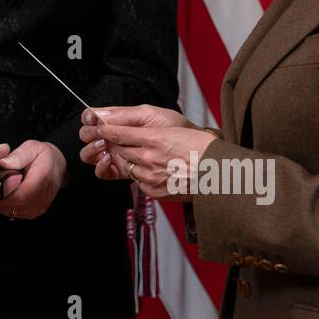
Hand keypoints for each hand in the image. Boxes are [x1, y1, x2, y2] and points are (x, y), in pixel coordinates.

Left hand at [0, 139, 65, 220]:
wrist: (58, 167)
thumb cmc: (45, 157)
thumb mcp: (32, 148)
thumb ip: (18, 156)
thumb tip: (2, 163)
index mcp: (41, 180)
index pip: (19, 194)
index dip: (0, 195)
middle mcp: (40, 198)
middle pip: (11, 205)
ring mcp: (36, 208)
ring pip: (10, 211)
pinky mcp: (31, 212)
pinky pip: (12, 212)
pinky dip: (0, 207)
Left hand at [78, 104, 216, 199]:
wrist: (217, 173)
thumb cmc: (200, 148)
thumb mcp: (174, 129)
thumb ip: (149, 130)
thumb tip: (131, 130)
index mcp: (154, 138)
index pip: (119, 133)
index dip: (107, 130)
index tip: (101, 128)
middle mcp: (149, 158)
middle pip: (120, 150)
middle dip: (120, 146)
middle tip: (125, 142)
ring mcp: (150, 176)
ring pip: (128, 166)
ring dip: (132, 161)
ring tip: (148, 157)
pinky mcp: (153, 191)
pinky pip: (138, 181)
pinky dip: (142, 175)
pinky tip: (155, 170)